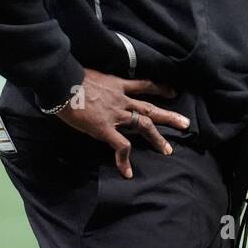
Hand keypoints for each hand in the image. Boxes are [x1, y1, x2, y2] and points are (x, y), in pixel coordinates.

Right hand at [56, 68, 188, 178]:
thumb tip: (93, 88)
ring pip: (144, 125)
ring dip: (157, 138)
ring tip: (168, 150)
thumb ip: (98, 84)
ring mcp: (116, 114)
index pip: (144, 85)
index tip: (172, 92)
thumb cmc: (70, 76)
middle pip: (151, 108)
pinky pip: (120, 146)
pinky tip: (127, 172)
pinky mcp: (105, 128)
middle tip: (186, 124)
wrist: (62, 82)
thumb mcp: (91, 75)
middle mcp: (122, 99)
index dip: (159, 88)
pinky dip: (124, 160)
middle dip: (169, 116)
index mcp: (118, 85)